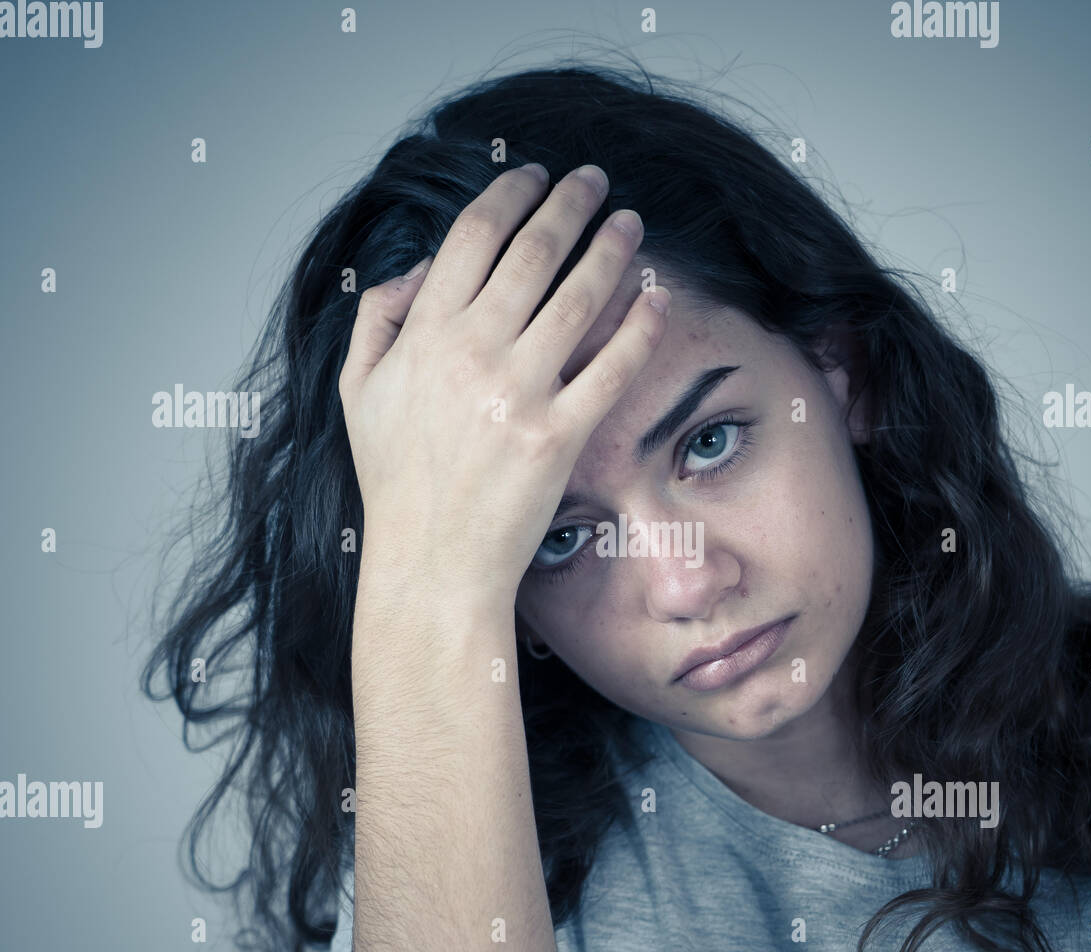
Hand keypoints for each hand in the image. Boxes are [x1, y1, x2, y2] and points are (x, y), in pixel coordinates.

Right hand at [337, 161, 669, 603]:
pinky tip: (657, 298)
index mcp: (423, 336)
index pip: (472, 237)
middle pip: (532, 253)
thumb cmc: (397, 482)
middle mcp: (471, 354)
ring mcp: (518, 394)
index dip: (508, 195)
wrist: (431, 563)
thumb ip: (379, 321)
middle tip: (594, 179)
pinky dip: (639, 327)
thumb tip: (418, 268)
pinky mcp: (559, 436)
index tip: (532, 176)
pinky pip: (611, 368)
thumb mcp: (359, 393)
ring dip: (610, 249)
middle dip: (568, 203)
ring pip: (577, 298)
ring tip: (631, 223)